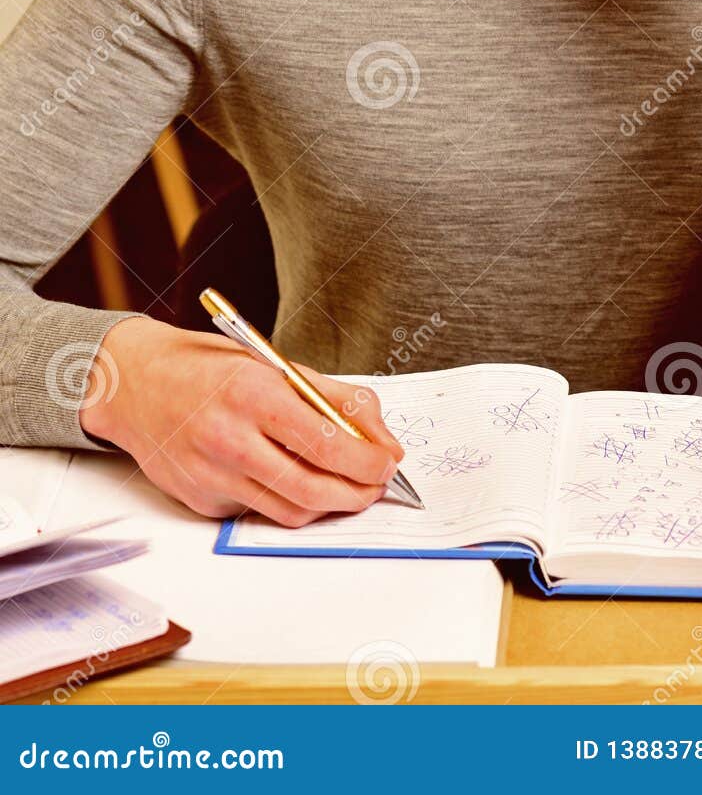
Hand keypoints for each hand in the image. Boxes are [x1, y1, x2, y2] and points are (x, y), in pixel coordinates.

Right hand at [79, 315, 404, 526]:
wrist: (137, 385)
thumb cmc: (210, 369)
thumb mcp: (275, 364)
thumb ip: (332, 398)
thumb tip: (380, 437)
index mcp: (254, 396)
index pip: (326, 443)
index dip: (367, 461)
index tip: (389, 462)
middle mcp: (229, 440)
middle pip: (312, 491)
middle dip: (357, 494)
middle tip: (376, 485)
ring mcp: (211, 477)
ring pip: (289, 512)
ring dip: (328, 505)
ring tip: (345, 485)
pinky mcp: (200, 502)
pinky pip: (258, 512)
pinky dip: (285, 501)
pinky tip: (291, 478)